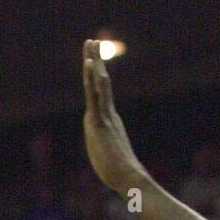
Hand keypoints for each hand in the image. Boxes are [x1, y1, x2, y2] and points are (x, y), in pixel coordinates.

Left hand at [82, 38, 143, 196]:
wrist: (129, 179)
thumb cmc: (121, 175)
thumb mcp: (109, 160)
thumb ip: (108, 153)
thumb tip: (111, 161)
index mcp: (109, 121)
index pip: (100, 94)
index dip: (96, 77)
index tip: (93, 60)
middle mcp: (108, 114)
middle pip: (100, 83)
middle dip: (96, 61)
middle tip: (92, 41)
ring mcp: (105, 117)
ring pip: (99, 85)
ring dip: (94, 63)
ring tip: (90, 44)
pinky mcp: (100, 123)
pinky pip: (95, 97)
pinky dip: (92, 80)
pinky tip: (90, 64)